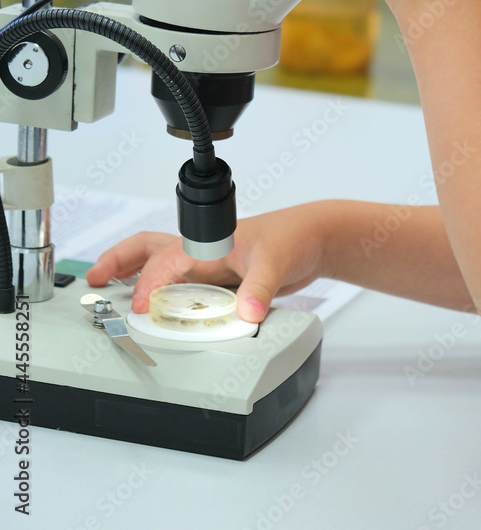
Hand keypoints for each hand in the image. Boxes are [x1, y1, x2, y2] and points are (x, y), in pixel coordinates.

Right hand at [86, 203, 332, 322]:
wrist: (314, 238)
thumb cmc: (293, 237)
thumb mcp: (276, 264)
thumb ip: (258, 290)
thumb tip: (246, 313)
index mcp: (208, 244)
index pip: (167, 263)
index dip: (150, 286)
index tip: (140, 309)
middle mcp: (203, 251)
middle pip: (150, 249)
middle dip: (119, 261)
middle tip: (96, 279)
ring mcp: (209, 262)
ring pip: (161, 261)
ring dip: (135, 270)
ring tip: (111, 285)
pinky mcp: (219, 275)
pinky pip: (182, 281)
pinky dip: (163, 289)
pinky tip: (160, 304)